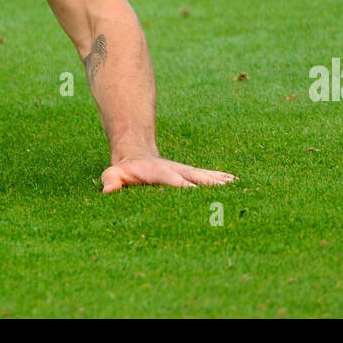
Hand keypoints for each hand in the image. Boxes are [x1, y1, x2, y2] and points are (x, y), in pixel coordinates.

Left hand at [101, 158, 234, 193]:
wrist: (135, 152)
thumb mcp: (113, 174)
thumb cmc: (123, 170)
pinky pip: (206, 175)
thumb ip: (111, 181)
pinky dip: (220, 178)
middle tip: (225, 188)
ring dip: (218, 180)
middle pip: (194, 176)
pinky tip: (234, 182)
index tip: (192, 189)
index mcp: (158, 173)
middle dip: (208, 183)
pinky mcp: (189, 173)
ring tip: (234, 184)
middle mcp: (175, 170)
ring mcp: (183, 171)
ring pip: (203, 175)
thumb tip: (108, 189)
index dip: (181, 184)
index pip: (171, 180)